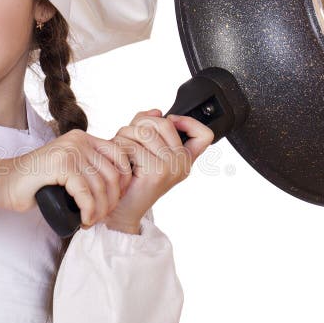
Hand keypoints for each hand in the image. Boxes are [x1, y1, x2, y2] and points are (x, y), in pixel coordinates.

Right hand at [0, 128, 132, 226]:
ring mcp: (70, 150)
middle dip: (112, 200)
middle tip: (102, 216)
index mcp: (83, 138)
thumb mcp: (67, 168)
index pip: (120, 155)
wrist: (5, 184)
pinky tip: (84, 220)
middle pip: (114, 173)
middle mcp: (79, 140)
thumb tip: (117, 185)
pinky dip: (88, 210)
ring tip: (91, 221)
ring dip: (100, 209)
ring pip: (101, 185)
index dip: (125, 180)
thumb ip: (87, 167)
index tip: (117, 200)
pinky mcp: (61, 164)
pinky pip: (86, 193)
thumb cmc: (35, 182)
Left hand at [102, 109, 214, 231]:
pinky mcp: (156, 172)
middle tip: (130, 139)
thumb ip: (149, 127)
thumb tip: (156, 112)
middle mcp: (183, 164)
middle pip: (164, 123)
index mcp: (184, 159)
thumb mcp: (142, 148)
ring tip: (121, 150)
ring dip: (125, 135)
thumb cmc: (129, 179)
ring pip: (144, 131)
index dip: (188, 121)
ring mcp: (172, 168)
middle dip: (139, 124)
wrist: (120, 211)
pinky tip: (119, 161)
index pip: (204, 134)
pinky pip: (132, 145)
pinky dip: (119, 148)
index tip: (171, 122)